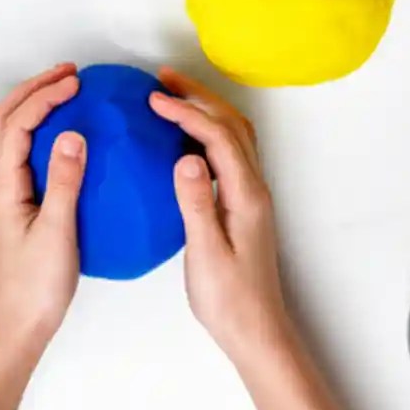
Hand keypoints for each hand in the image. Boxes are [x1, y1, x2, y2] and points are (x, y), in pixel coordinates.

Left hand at [0, 63, 86, 348]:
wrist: (15, 325)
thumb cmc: (37, 285)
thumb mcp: (59, 232)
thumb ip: (65, 181)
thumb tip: (72, 133)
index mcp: (4, 186)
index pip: (19, 125)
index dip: (46, 98)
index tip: (77, 83)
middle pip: (0, 121)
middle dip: (31, 90)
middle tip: (66, 74)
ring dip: (13, 104)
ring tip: (33, 86)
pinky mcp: (2, 209)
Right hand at [149, 67, 291, 362]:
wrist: (257, 330)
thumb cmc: (229, 300)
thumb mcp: (205, 254)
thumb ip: (195, 203)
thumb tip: (185, 156)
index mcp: (245, 196)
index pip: (217, 137)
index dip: (186, 113)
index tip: (152, 100)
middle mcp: (254, 188)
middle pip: (231, 125)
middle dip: (198, 97)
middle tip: (161, 80)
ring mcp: (251, 196)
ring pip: (233, 136)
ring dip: (205, 111)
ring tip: (171, 97)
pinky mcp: (243, 205)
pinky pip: (227, 154)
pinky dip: (207, 133)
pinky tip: (182, 138)